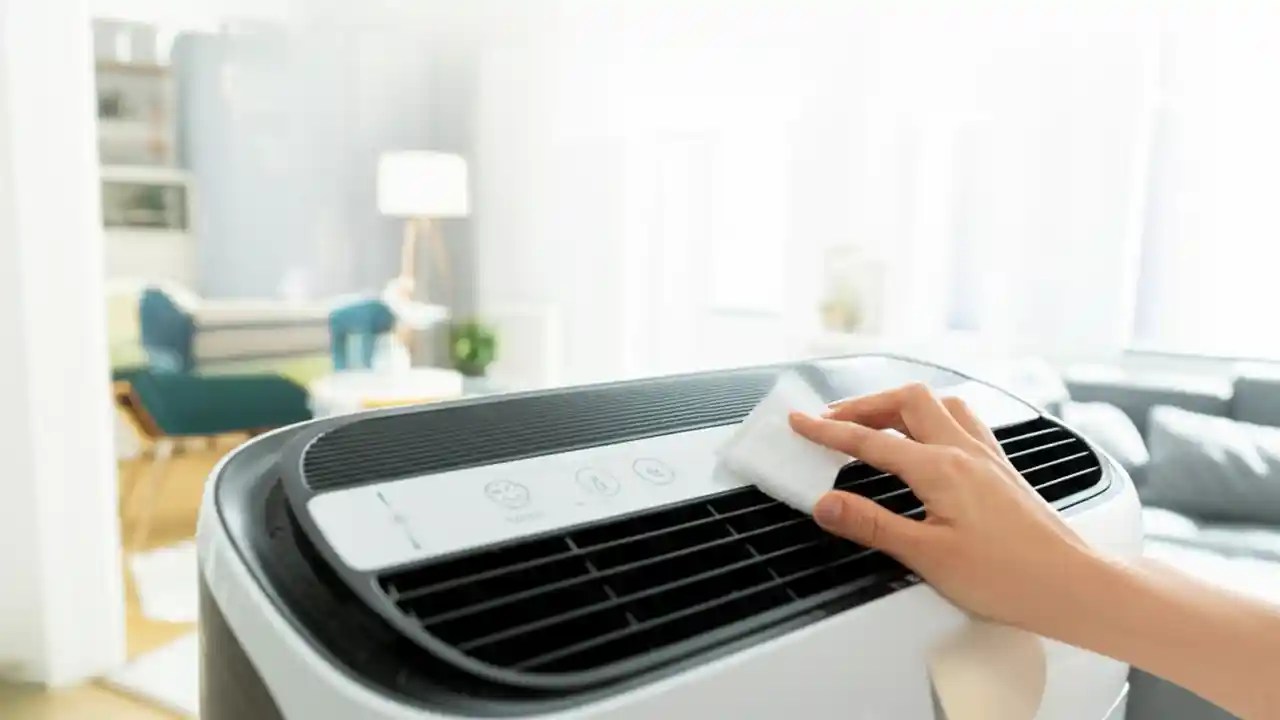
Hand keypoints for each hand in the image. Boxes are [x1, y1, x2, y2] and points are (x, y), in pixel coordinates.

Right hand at [788, 383, 1093, 631]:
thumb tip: (827, 504)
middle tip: (832, 421)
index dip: (828, 431)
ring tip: (875, 421)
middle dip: (863, 405)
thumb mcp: (927, 557)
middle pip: (905, 401)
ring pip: (937, 404)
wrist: (1073, 586)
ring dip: (900, 405)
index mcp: (941, 469)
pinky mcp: (1001, 469)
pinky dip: (933, 417)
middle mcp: (965, 452)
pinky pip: (963, 421)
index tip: (800, 423)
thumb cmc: (1010, 577)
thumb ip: (872, 525)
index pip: (870, 441)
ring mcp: (987, 456)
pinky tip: (930, 435)